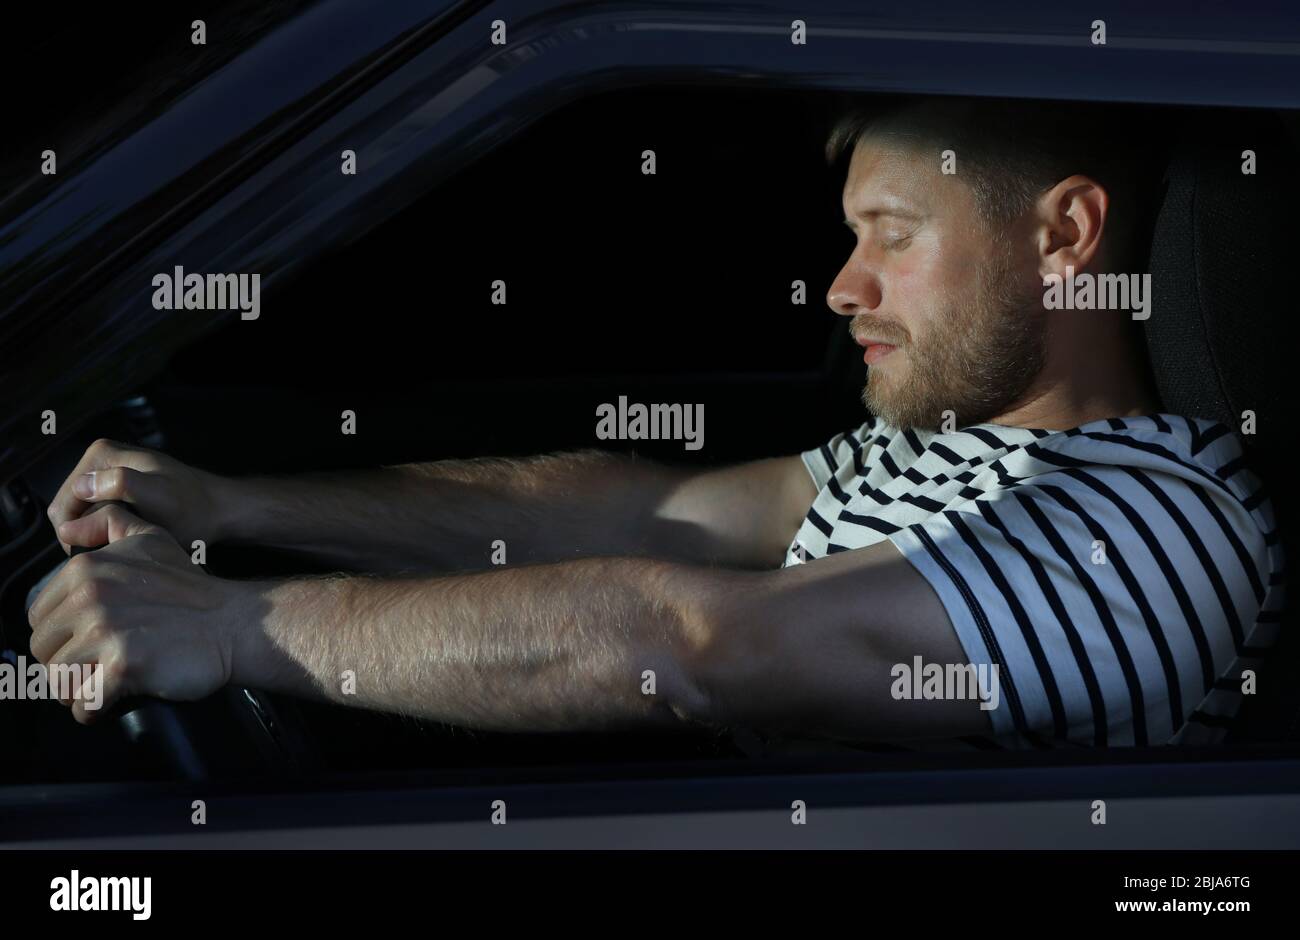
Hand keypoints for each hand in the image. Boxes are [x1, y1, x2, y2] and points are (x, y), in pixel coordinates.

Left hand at [27, 504, 253, 722]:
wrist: (236, 623)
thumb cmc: (193, 589)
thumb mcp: (151, 539)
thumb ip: (109, 524)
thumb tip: (70, 529)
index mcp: (87, 570)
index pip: (38, 617)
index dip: (60, 634)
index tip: (85, 641)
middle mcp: (90, 598)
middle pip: (44, 651)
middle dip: (66, 663)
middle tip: (95, 665)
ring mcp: (106, 632)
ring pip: (58, 680)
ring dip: (76, 689)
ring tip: (100, 684)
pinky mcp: (123, 667)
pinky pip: (85, 704)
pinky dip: (93, 710)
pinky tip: (110, 701)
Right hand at [47, 438, 235, 554]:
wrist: (217, 509)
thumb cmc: (192, 508)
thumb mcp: (160, 496)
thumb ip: (123, 484)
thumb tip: (82, 485)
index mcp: (101, 454)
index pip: (62, 506)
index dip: (78, 535)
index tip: (106, 549)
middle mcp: (99, 459)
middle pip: (68, 513)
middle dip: (87, 533)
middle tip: (118, 548)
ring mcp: (105, 474)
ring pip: (80, 518)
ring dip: (97, 534)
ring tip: (126, 542)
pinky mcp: (113, 489)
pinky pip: (94, 518)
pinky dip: (106, 531)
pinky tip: (129, 537)